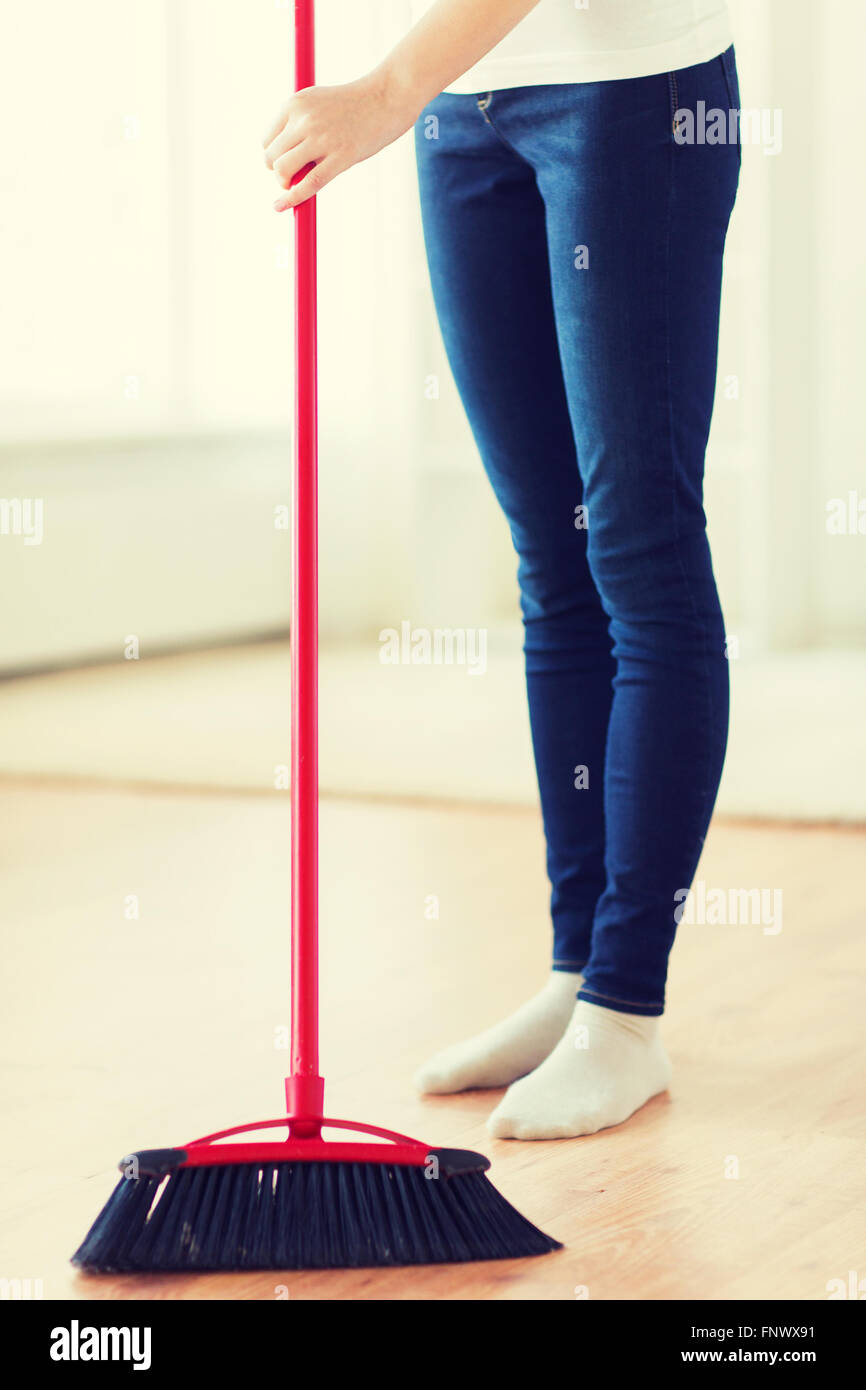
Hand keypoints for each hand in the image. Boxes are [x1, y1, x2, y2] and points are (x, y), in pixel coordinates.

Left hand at [263, 71, 419, 209]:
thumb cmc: (353, 106)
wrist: (386, 97)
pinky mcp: (341, 156)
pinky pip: (309, 184)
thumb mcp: (317, 105)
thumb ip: (298, 127)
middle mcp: (304, 119)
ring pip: (283, 170)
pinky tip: (281, 206)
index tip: (288, 162)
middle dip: (279, 172)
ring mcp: (322, 138)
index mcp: (295, 104)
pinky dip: (293, 198)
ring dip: (285, 184)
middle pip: (271, 157)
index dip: (274, 157)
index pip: (266, 140)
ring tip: (298, 183)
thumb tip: (283, 165)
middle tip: (296, 175)